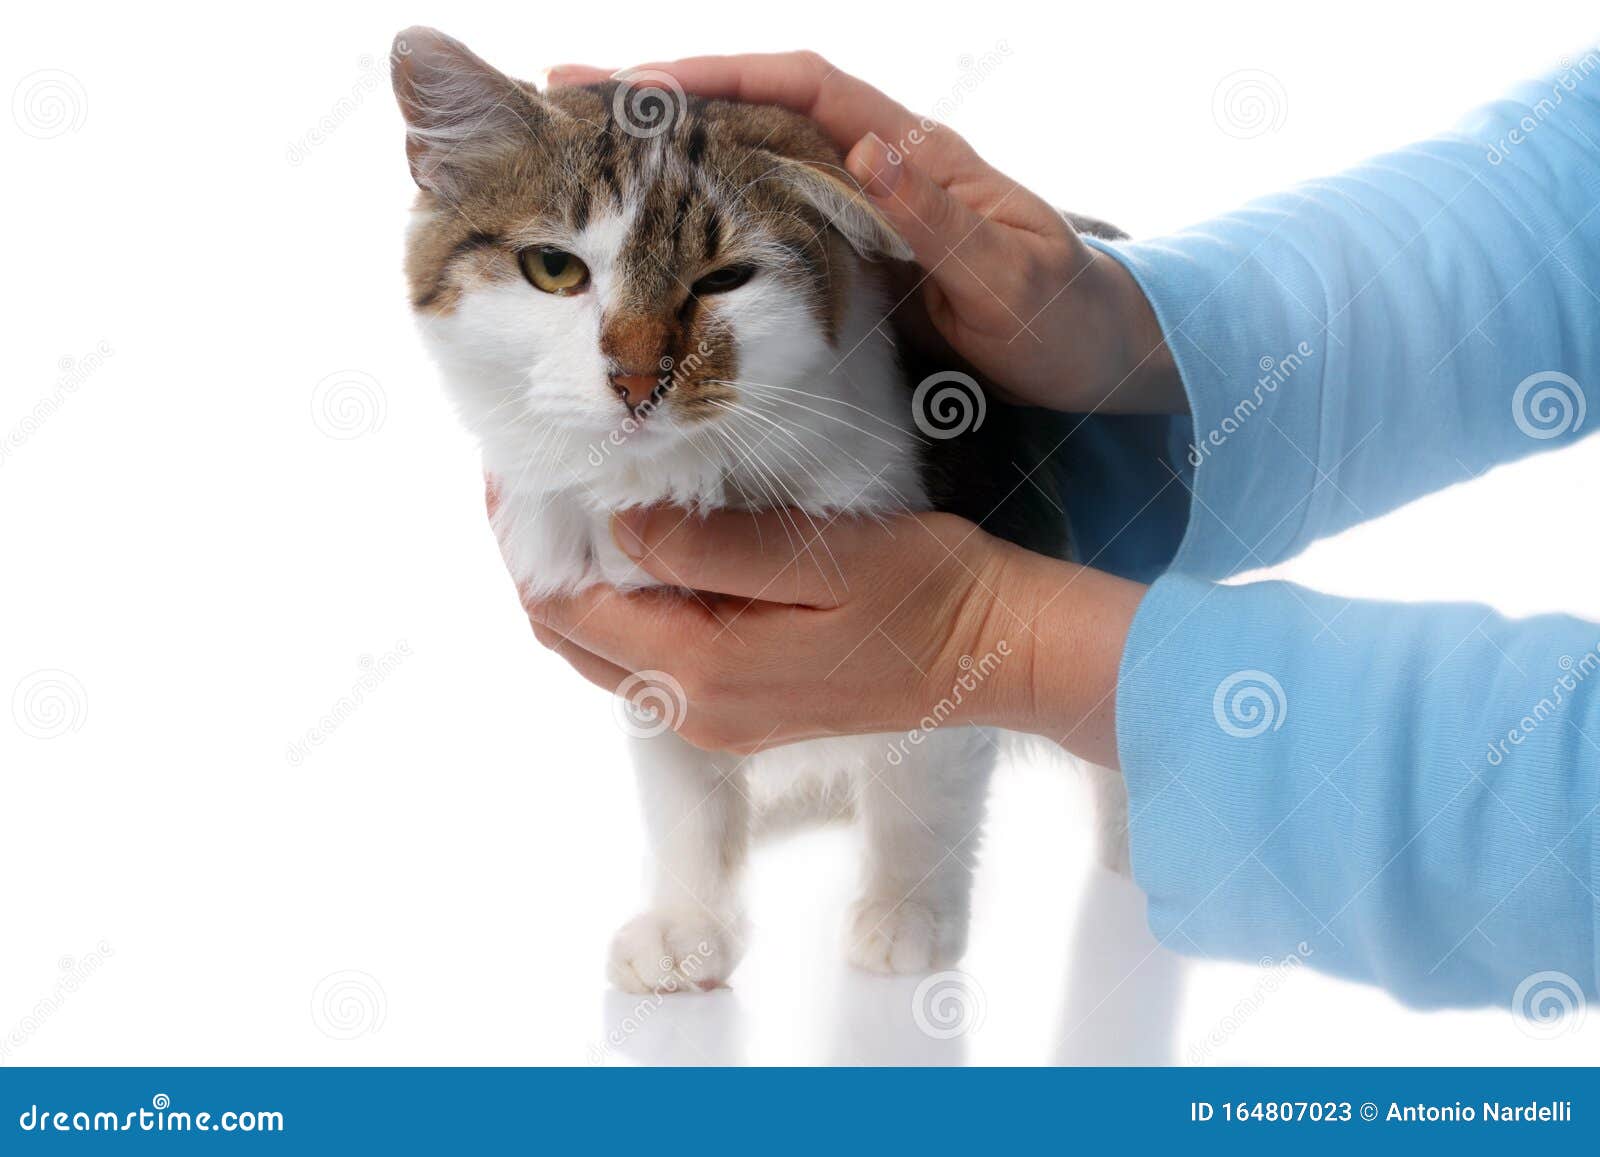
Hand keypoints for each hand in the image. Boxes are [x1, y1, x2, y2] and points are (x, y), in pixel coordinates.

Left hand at [518, 505, 1144, 764]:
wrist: (998, 653)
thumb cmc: (929, 593)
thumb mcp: (821, 556)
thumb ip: (709, 546)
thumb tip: (615, 522)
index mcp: (704, 672)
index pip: (564, 609)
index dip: (525, 540)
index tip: (511, 466)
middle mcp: (696, 710)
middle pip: (570, 637)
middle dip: (539, 560)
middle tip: (531, 476)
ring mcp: (720, 716)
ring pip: (606, 650)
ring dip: (579, 583)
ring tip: (575, 501)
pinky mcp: (746, 706)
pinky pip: (651, 657)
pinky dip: (626, 604)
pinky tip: (642, 548)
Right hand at [548, 52, 1183, 414]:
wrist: (1097, 357)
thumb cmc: (1068, 315)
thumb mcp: (1013, 275)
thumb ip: (945, 219)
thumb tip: (875, 150)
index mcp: (915, 154)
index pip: (806, 90)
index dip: (727, 77)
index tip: (647, 85)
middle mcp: (874, 173)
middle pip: (755, 116)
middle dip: (666, 107)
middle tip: (566, 104)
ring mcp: (855, 219)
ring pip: (747, 171)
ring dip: (668, 164)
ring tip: (575, 162)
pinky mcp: (848, 267)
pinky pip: (762, 232)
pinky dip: (701, 226)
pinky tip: (647, 242)